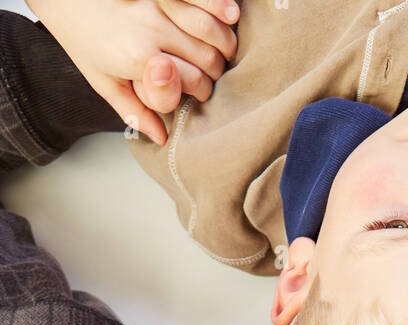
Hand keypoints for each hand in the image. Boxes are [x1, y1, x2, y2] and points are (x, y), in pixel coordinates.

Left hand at [28, 0, 238, 144]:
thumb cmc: (83, 39)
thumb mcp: (103, 81)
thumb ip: (134, 110)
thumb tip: (161, 137)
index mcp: (140, 60)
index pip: (194, 82)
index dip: (202, 91)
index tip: (198, 92)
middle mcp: (152, 31)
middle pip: (208, 58)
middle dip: (216, 71)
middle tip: (210, 74)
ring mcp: (158, 5)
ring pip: (212, 30)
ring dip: (225, 43)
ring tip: (223, 50)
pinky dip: (220, 6)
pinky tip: (231, 15)